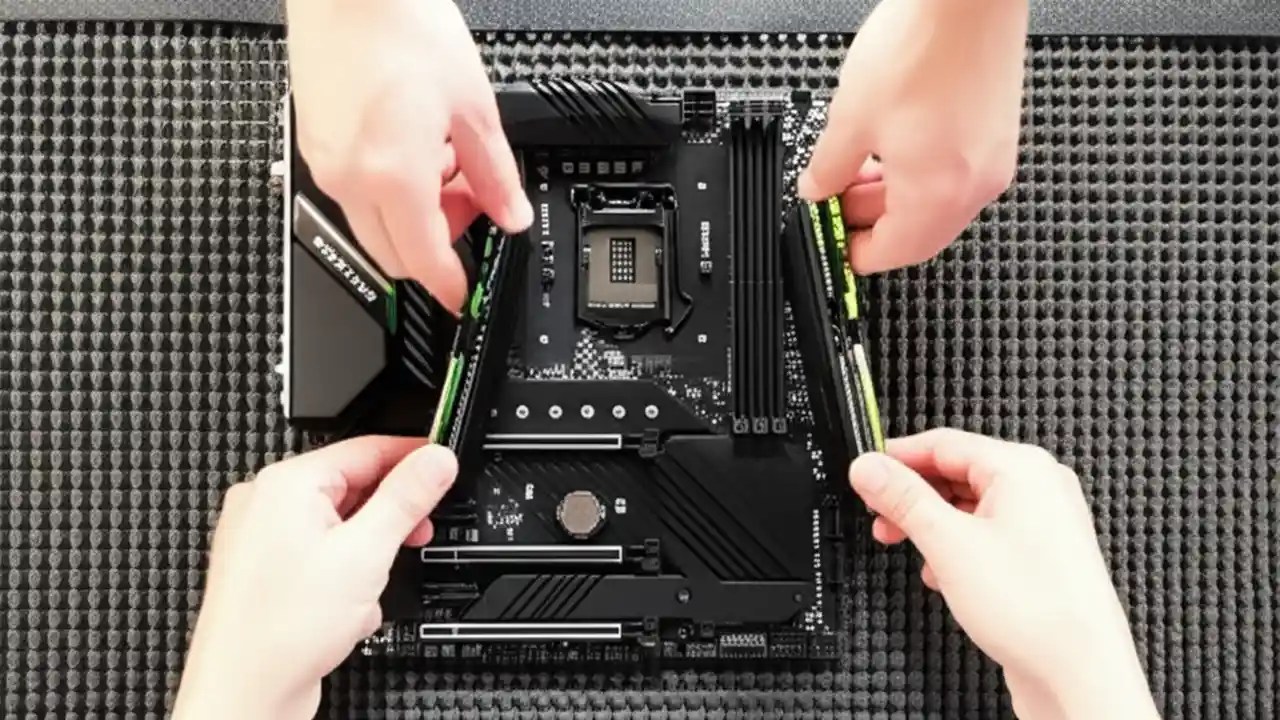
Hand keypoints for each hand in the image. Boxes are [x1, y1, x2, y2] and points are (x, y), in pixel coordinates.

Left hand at [172, 438, 457, 719]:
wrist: (244, 694)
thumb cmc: (282, 629)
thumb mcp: (366, 553)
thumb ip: (406, 499)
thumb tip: (435, 460)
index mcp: (285, 484)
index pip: (366, 450)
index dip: (412, 459)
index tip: (444, 468)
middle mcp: (265, 504)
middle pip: (353, 488)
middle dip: (388, 519)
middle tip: (418, 533)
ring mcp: (262, 540)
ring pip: (340, 526)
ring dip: (367, 556)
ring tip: (369, 589)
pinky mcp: (267, 573)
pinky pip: (322, 556)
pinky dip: (344, 578)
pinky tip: (347, 609)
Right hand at [286, 0, 531, 311]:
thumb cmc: (401, 27)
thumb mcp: (474, 107)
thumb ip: (497, 173)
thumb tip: (511, 213)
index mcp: (393, 176)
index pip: (425, 261)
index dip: (452, 286)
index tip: (467, 295)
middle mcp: (349, 179)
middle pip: (394, 254)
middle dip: (437, 243)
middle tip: (471, 201)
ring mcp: (324, 163)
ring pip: (374, 224)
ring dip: (413, 214)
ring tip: (443, 158)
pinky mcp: (312, 145)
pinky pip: (354, 192)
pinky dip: (388, 190)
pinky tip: (412, 145)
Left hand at [799, 0, 1027, 272]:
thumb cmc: (921, 46)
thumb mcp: (850, 116)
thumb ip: (827, 166)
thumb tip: (816, 188)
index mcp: (937, 195)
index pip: (891, 253)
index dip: (852, 252)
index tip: (831, 243)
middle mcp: (974, 186)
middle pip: (916, 233)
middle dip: (870, 221)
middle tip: (835, 202)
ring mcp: (992, 161)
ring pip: (934, 204)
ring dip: (892, 197)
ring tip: (856, 170)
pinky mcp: (997, 136)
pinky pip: (952, 176)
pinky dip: (917, 174)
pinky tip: (890, 149)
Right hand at [848, 430, 1159, 719]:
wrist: (1079, 672)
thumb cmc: (1036, 608)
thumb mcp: (948, 543)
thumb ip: (903, 499)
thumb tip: (870, 467)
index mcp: (1022, 468)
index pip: (943, 442)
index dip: (897, 458)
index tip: (865, 474)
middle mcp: (1039, 487)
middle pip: (956, 472)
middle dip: (912, 496)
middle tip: (878, 514)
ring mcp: (1044, 521)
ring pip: (970, 505)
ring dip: (931, 523)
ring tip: (905, 545)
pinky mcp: (1041, 554)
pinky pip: (987, 533)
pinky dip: (957, 545)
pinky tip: (940, 571)